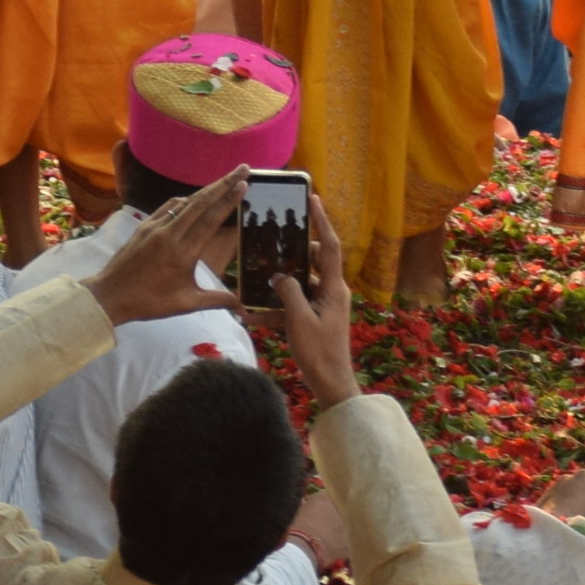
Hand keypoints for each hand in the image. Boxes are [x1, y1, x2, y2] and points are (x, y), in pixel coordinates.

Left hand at [87, 171, 242, 328]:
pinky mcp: (144, 225)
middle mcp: (170, 234)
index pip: (211, 220)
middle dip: (223, 183)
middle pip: (201, 202)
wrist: (110, 295)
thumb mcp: (185, 304)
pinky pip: (168, 206)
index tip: (244, 184)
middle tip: (243, 168)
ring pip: (185, 201)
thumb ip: (216, 300)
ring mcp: (155, 227)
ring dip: (206, 189)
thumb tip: (242, 307)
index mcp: (183, 253)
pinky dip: (185, 199)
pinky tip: (194, 198)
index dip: (228, 200)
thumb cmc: (149, 302)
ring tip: (224, 181)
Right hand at [269, 196, 359, 411]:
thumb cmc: (320, 353)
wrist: (330, 384)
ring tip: (254, 279)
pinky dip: (274, 309)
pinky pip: (291, 306)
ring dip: (276, 285)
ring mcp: (322, 304)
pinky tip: (250, 315)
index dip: (322, 221)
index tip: (313, 199)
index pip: (329, 246)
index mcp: (334, 287)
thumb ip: (288, 293)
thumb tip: (279, 276)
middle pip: (310, 261)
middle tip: (271, 241)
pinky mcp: (313, 318)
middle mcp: (330, 291)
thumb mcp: (300, 320)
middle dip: (290, 253)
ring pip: (297, 284)